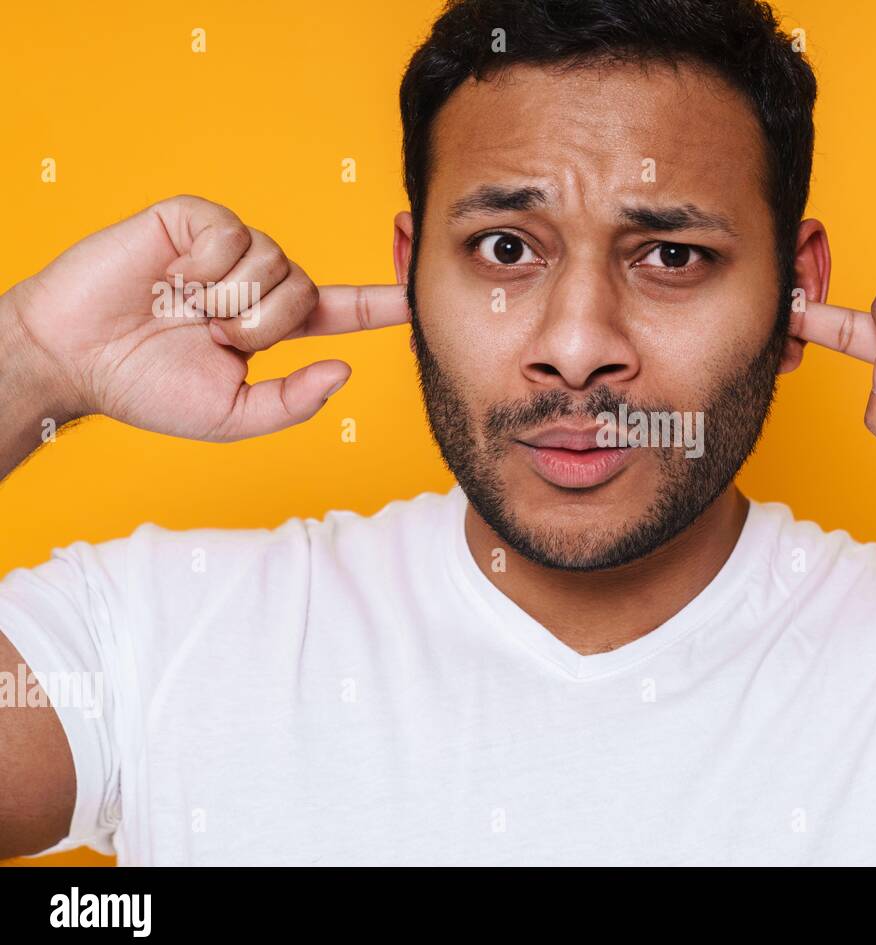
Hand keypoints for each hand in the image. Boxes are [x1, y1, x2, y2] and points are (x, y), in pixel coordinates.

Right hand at [3, 195, 407, 440]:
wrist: (73, 357)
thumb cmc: (146, 388)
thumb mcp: (231, 415)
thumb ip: (293, 401)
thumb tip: (345, 370)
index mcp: (271, 325)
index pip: (341, 309)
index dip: (383, 302)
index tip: (423, 293)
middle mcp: (256, 282)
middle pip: (305, 291)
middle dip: (260, 325)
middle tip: (210, 336)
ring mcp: (226, 250)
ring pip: (274, 262)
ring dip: (230, 299)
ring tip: (185, 309)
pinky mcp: (195, 220)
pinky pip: (233, 235)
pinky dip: (204, 267)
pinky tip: (171, 279)